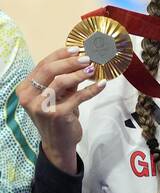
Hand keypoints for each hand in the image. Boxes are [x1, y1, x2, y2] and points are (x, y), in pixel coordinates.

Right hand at [18, 47, 105, 173]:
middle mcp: (29, 97)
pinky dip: (92, 90)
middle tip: (87, 58)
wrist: (58, 143)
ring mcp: (41, 106)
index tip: (76, 49)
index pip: (42, 65)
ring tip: (93, 69)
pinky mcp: (57, 115)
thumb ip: (64, 80)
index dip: (60, 55)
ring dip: (80, 74)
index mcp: (25, 89)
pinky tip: (102, 85)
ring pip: (61, 82)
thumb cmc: (58, 116)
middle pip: (49, 70)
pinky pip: (77, 97)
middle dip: (70, 62)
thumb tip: (82, 60)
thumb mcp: (58, 96)